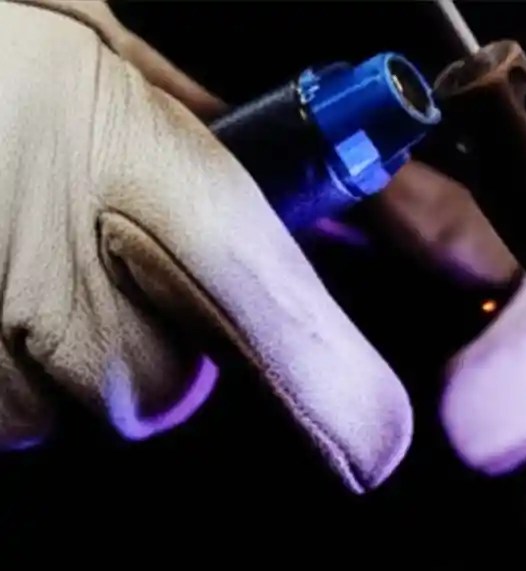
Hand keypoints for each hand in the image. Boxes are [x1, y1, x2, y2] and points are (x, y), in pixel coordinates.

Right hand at [0, 1, 410, 490]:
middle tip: (92, 238)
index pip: (285, 332)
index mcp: (158, 190)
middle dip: (155, 330)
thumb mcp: (94, 44)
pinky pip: (5, 410)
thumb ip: (202, 123)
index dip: (338, 402)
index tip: (371, 452)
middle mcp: (78, 300)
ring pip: (80, 400)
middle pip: (167, 386)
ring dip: (62, 344)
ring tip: (5, 239)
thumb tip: (298, 181)